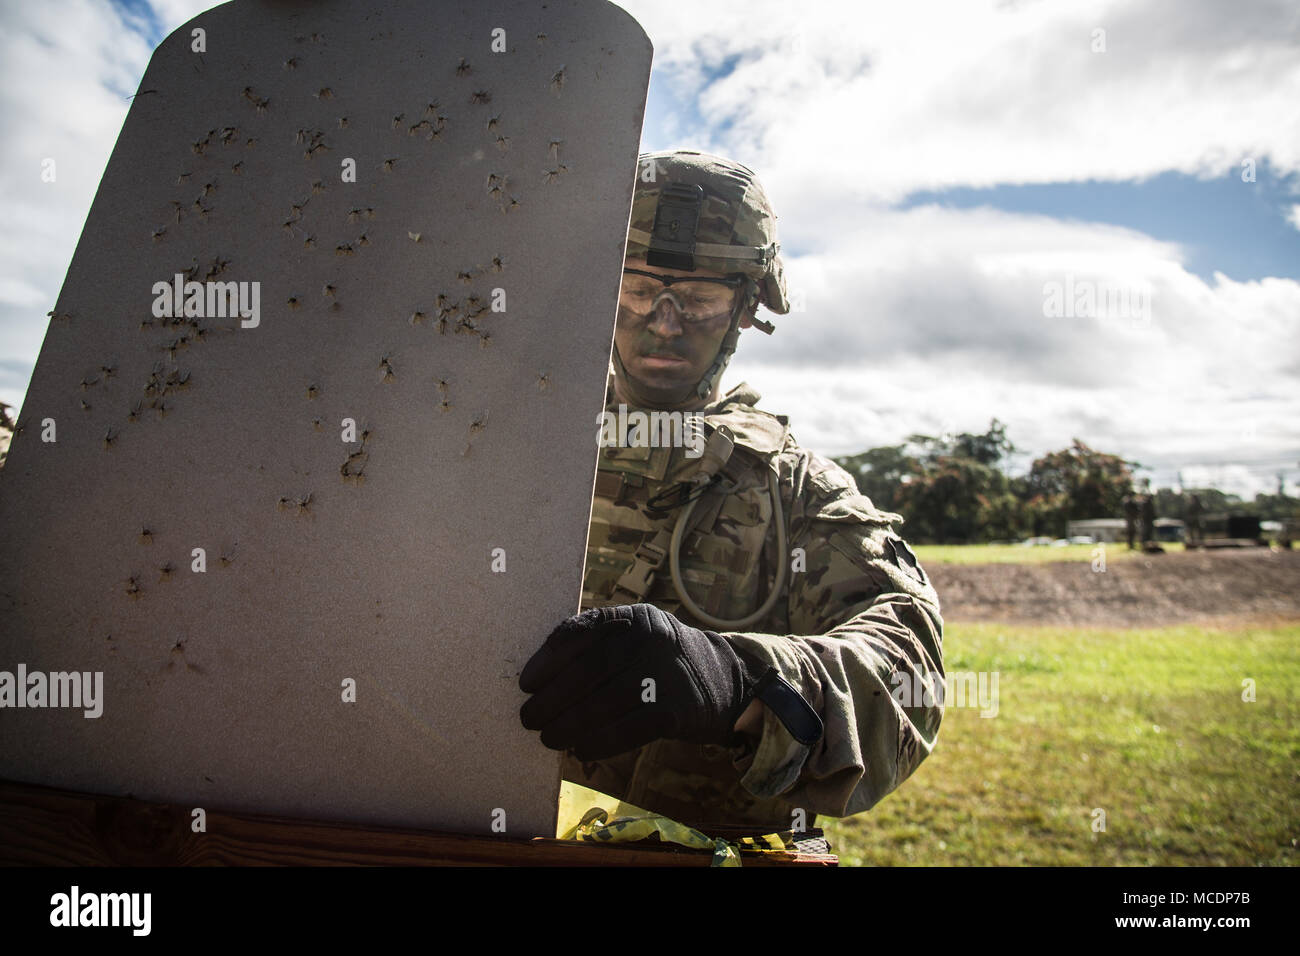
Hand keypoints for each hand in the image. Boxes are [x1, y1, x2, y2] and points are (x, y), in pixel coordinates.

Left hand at [518, 604, 764, 759]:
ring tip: (548, 738)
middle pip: (589, 670)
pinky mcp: (678, 710)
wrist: (723, 680)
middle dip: (552, 699)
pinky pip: (629, 729)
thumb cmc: (658, 662)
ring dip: (570, 725)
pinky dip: (600, 741)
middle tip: (529, 718)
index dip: (548, 659)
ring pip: (605, 702)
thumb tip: (539, 682)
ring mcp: (666, 674)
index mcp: (632, 618)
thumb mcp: (635, 639)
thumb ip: (596, 647)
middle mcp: (650, 638)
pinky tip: (580, 749)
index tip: (526, 684)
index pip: (581, 632)